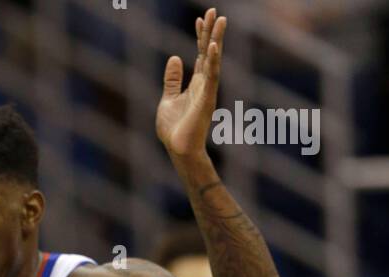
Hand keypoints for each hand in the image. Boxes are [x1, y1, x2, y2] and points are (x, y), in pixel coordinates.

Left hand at [156, 7, 225, 159]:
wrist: (178, 150)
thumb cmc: (173, 130)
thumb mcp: (168, 99)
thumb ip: (172, 80)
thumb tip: (175, 57)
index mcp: (196, 84)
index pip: (201, 55)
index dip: (200, 37)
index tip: (200, 19)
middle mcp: (204, 85)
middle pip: (210, 52)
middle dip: (211, 31)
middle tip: (214, 11)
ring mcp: (207, 91)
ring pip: (214, 60)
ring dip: (217, 39)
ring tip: (220, 20)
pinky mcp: (206, 100)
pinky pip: (211, 77)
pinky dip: (213, 61)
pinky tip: (214, 46)